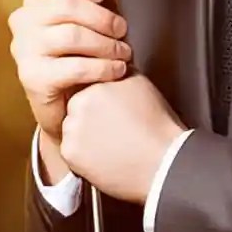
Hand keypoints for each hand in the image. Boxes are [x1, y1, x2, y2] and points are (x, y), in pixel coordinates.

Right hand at [7, 0, 132, 139]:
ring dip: (107, 45)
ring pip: (73, 35)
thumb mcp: (85, 23)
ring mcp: (24, 48)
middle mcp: (24, 20)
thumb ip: (91, 1)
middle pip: (67, 5)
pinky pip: (76, 66)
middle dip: (103, 18)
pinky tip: (116, 70)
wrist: (67, 107)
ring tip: (123, 53)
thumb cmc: (79, 57)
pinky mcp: (32, 76)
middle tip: (122, 30)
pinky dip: (103, 67)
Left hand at [60, 72, 186, 204]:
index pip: (88, 88)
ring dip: (86, 135)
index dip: (102, 100)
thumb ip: (120, 73)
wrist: (161, 161)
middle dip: (91, 117)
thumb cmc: (156, 126)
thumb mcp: (141, 84)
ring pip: (73, 130)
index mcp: (94, 86)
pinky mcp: (70, 154)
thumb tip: (113, 69)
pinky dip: (85, 156)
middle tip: (114, 127)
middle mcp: (78, 106)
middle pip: (77, 108)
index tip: (115, 110)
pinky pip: (72, 152)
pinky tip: (106, 155)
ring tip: (112, 142)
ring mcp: (72, 130)